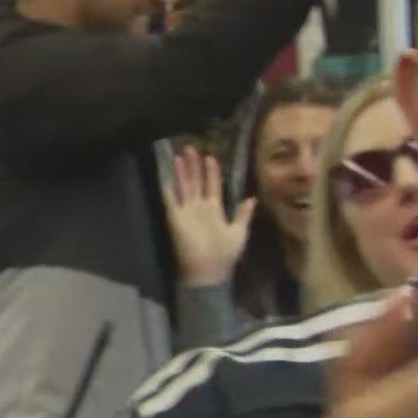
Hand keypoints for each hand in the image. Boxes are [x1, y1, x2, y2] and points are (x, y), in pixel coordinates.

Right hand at [163, 146, 253, 286]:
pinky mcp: (175, 216)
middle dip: (194, 165)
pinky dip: (167, 185)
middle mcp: (199, 206)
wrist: (208, 271)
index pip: (213, 185)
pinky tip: (166, 172)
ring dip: (182, 171)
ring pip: (183, 185)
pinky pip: (170, 198)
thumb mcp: (239, 232)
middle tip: (191, 147)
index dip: (212, 171)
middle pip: (196, 181)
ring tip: (180, 155)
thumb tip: (252, 197)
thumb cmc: (224, 254)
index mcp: (214, 209)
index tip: (211, 156)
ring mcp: (186, 210)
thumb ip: (243, 214)